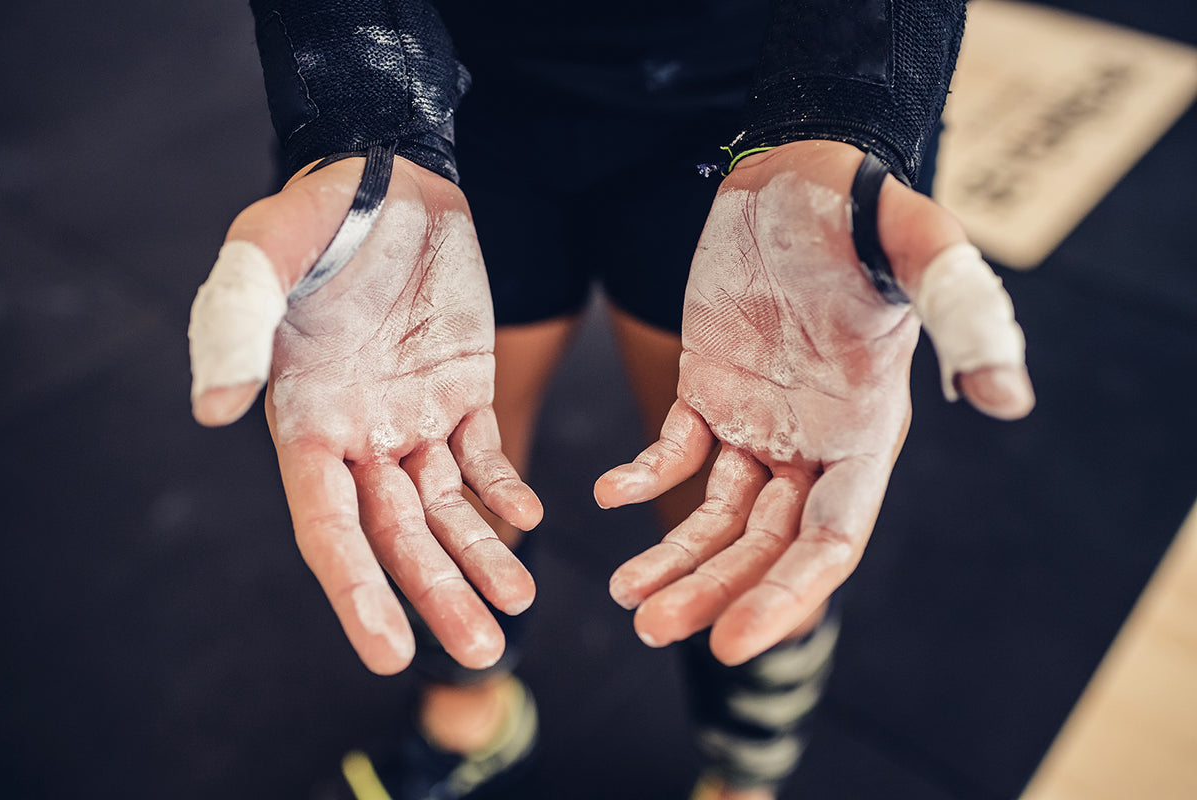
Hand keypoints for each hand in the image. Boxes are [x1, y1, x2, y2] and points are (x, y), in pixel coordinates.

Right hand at [189, 157, 540, 673]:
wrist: (394, 173)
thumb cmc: (322, 209)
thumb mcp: (268, 247)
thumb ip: (236, 320)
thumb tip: (215, 410)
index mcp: (304, 419)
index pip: (327, 526)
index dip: (356, 591)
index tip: (391, 654)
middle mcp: (358, 434)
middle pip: (398, 536)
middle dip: (437, 595)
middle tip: (483, 649)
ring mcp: (412, 417)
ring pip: (447, 510)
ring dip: (481, 558)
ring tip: (519, 605)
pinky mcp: (462, 392)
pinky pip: (485, 457)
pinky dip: (505, 492)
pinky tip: (530, 521)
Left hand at [595, 140, 1031, 665]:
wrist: (797, 168)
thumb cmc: (859, 207)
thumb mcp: (916, 248)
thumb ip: (965, 316)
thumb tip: (1008, 400)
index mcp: (865, 433)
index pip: (829, 540)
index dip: (784, 596)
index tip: (729, 643)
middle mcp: (815, 443)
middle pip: (765, 546)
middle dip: (713, 592)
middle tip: (649, 629)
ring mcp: (762, 422)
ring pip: (718, 515)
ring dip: (673, 558)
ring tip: (622, 596)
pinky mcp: (712, 390)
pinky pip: (677, 450)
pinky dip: (645, 476)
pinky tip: (608, 493)